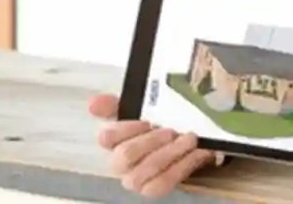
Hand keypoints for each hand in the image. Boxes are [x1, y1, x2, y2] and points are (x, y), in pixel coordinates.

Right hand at [88, 93, 217, 198]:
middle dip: (151, 141)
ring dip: (170, 154)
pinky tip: (197, 153)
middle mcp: (119, 164)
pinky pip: (165, 182)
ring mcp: (135, 180)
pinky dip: (183, 166)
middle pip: (127, 155)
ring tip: (189, 139)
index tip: (146, 121)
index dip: (126, 129)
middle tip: (172, 130)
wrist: (181, 142)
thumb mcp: (140, 108)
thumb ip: (117, 104)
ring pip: (146, 171)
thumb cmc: (156, 125)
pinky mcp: (154, 190)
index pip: (107, 137)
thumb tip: (94, 103)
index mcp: (113, 140)